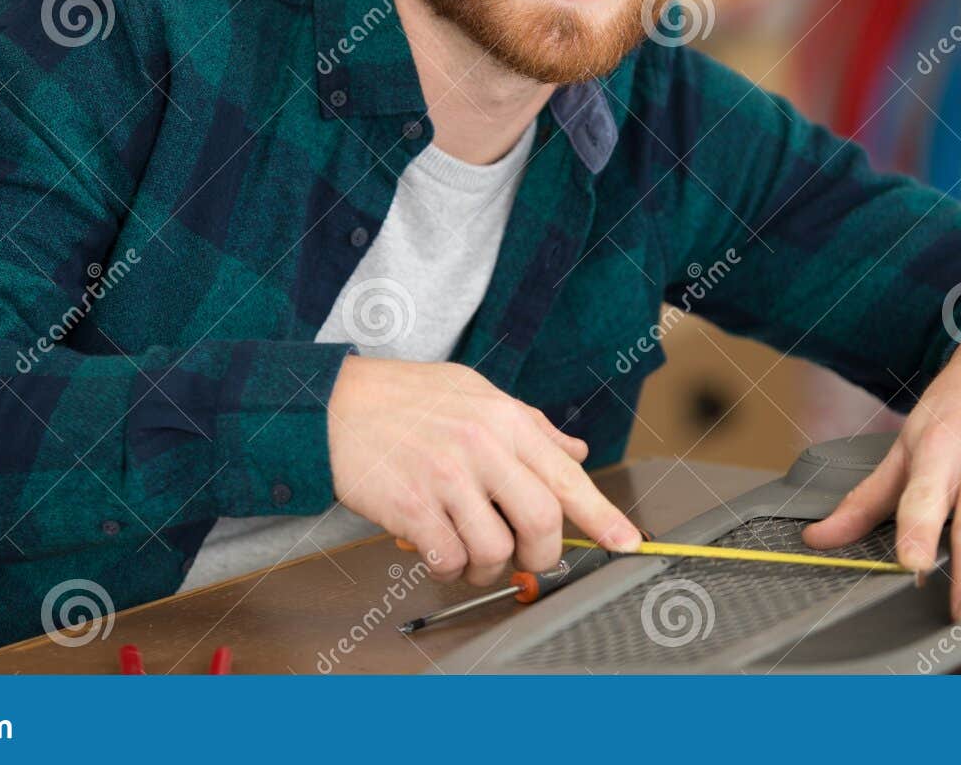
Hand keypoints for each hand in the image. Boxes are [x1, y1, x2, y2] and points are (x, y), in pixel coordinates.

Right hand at [326, 354, 642, 585]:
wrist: (333, 403)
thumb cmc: (405, 397)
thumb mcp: (475, 392)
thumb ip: (530, 425)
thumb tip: (574, 450)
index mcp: (506, 419)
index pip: (568, 477)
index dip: (603, 517)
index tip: (627, 543)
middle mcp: (483, 446)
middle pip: (542, 523)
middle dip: (540, 555)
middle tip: (525, 556)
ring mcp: (446, 477)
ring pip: (495, 551)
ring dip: (485, 567)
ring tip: (466, 549)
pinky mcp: (411, 506)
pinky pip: (448, 560)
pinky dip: (447, 567)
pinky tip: (434, 548)